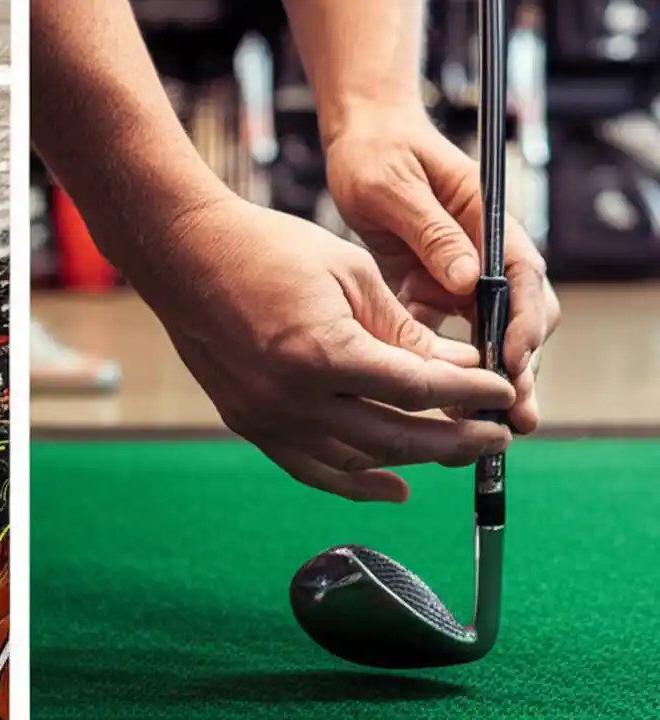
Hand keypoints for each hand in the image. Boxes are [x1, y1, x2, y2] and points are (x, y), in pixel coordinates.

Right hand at [133, 195, 514, 502]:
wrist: (184, 255)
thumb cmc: (266, 249)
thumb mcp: (351, 274)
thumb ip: (404, 330)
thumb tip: (457, 368)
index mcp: (323, 352)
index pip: (416, 389)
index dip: (467, 393)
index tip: (500, 390)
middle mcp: (292, 398)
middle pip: (394, 437)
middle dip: (455, 438)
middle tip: (496, 432)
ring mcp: (266, 418)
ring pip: (357, 460)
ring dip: (414, 460)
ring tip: (456, 450)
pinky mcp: (249, 423)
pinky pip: (311, 468)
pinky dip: (355, 483)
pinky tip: (394, 488)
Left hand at [324, 109, 560, 433]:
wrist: (358, 144)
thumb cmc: (379, 156)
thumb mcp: (395, 188)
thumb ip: (431, 233)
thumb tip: (468, 279)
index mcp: (487, 222)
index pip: (523, 277)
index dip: (523, 324)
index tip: (513, 363)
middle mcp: (482, 252)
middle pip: (516, 316)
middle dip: (519, 368)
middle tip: (514, 418)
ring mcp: (459, 273)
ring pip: (485, 336)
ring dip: (484, 378)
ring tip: (476, 423)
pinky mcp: (431, 289)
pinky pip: (444, 336)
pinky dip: (442, 367)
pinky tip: (428, 400)